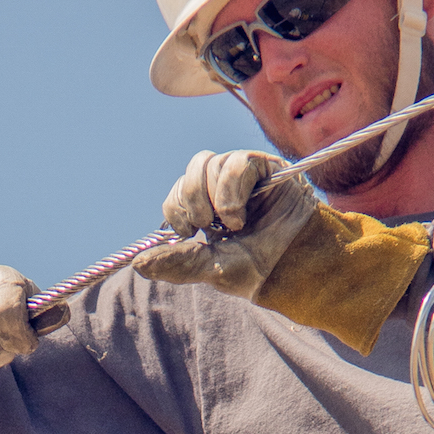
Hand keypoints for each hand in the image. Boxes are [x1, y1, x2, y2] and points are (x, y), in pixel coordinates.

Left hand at [133, 149, 317, 299]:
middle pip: (190, 172)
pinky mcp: (264, 166)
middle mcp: (223, 189)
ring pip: (208, 164)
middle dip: (191, 202)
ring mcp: (243, 175)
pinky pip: (235, 163)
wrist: (297, 268)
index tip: (188, 233)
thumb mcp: (211, 270)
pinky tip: (240, 214)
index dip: (176, 208)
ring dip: (214, 198)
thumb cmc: (259, 270)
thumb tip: (137, 263)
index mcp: (208, 211)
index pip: (177, 194)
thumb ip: (177, 263)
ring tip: (234, 224)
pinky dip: (231, 190)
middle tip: (207, 226)